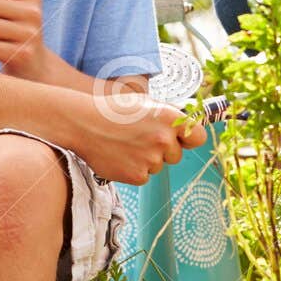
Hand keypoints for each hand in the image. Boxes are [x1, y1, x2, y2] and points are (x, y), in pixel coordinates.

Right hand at [71, 90, 207, 185]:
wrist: (83, 123)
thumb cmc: (113, 111)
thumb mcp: (145, 105)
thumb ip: (167, 117)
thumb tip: (185, 129)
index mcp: (169, 118)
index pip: (198, 137)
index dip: (190, 139)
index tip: (183, 140)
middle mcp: (163, 140)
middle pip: (176, 155)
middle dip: (162, 150)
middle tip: (139, 139)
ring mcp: (151, 160)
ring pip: (158, 166)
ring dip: (146, 160)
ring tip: (125, 144)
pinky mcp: (137, 176)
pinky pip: (143, 176)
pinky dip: (133, 169)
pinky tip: (119, 155)